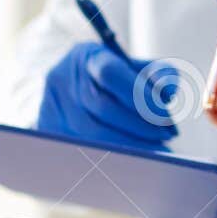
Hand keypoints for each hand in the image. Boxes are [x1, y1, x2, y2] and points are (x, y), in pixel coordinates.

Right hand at [37, 42, 177, 148]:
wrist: (71, 88)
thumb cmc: (112, 77)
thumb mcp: (133, 66)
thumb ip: (156, 74)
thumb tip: (169, 92)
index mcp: (87, 57)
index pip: (111, 73)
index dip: (140, 96)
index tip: (166, 116)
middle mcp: (63, 79)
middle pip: (103, 108)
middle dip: (141, 127)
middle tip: (168, 138)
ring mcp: (51, 107)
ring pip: (93, 135)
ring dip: (131, 146)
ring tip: (159, 152)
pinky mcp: (47, 132)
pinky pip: (83, 150)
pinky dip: (114, 156)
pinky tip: (136, 161)